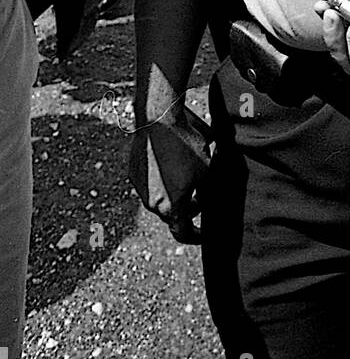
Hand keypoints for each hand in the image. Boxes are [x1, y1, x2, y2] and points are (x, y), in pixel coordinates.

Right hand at [128, 105, 213, 244]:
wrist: (158, 122)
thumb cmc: (186, 146)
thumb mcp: (206, 170)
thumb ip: (205, 191)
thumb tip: (204, 198)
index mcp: (171, 208)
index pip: (183, 234)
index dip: (196, 237)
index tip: (205, 235)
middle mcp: (152, 204)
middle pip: (172, 215)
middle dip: (187, 209)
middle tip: (200, 198)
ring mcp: (141, 189)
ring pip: (160, 199)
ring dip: (173, 194)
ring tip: (186, 176)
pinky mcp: (134, 174)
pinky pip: (150, 184)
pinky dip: (161, 180)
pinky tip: (171, 164)